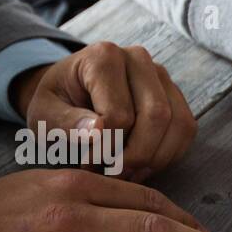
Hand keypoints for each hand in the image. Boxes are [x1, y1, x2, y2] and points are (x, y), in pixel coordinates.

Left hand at [12, 41, 197, 182]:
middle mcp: (139, 58)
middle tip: (113, 174)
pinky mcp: (175, 94)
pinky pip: (187, 130)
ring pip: (178, 125)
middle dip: (137, 156)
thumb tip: (99, 133)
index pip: (120, 114)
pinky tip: (143, 164)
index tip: (88, 164)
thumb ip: (66, 123)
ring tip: (127, 172)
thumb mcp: (44, 114)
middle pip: (157, 116)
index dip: (106, 149)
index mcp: (103, 57)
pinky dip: (169, 154)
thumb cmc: (57, 104)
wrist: (68, 92)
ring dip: (156, 159)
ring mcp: (162, 75)